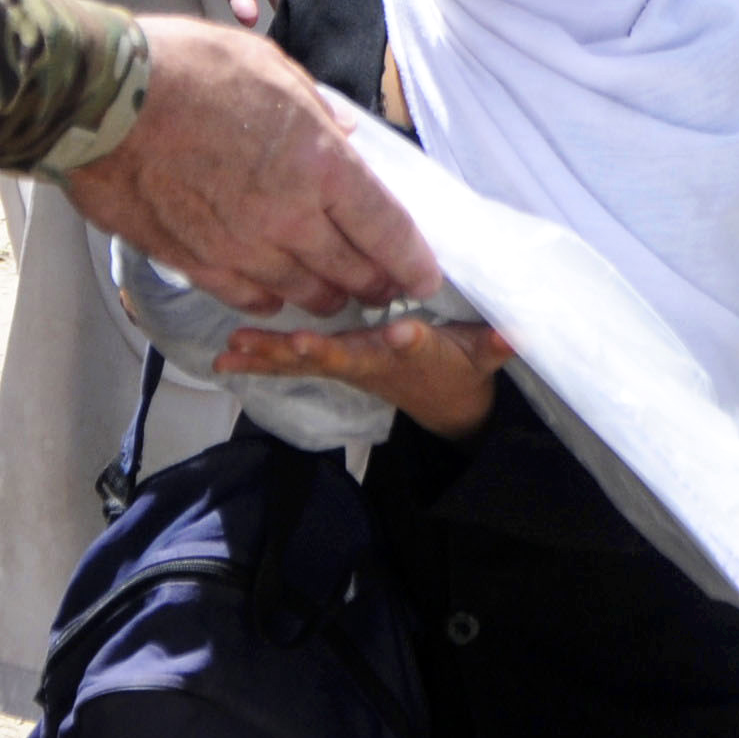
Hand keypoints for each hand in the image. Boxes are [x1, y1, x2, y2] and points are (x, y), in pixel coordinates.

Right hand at [60, 16, 439, 315]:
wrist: (102, 99)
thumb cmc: (185, 68)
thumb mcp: (270, 69)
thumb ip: (316, 114)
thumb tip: (343, 140)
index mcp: (320, 165)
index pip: (388, 232)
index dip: (414, 261)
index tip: (424, 273)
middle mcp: (289, 218)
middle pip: (353, 273)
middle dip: (377, 283)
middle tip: (385, 283)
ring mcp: (241, 248)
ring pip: (305, 293)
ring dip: (326, 293)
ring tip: (333, 288)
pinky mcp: (197, 263)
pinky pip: (251, 298)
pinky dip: (272, 297)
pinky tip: (277, 288)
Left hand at [218, 315, 514, 441]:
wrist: (442, 404)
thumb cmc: (460, 365)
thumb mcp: (483, 356)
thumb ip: (495, 345)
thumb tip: (516, 336)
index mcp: (415, 355)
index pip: (415, 347)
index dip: (411, 341)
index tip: (406, 333)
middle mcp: (376, 362)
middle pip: (347, 357)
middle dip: (321, 350)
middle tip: (295, 345)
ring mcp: (350, 367)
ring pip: (307, 362)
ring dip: (272, 356)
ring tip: (235, 349)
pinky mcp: (332, 365)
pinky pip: (288, 364)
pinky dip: (257, 360)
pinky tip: (222, 358)